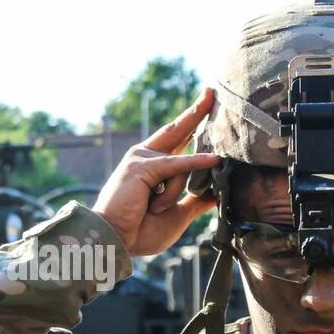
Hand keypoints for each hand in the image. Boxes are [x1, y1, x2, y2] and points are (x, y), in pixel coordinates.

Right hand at [93, 90, 219, 256]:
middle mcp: (146, 156)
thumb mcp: (177, 215)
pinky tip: (215, 159)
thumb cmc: (139, 230)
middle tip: (211, 91)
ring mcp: (142, 159)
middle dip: (196, 111)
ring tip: (152, 210)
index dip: (193, 122)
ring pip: (182, 166)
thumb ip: (195, 201)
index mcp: (152, 166)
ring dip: (173, 194)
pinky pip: (177, 166)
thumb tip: (218, 195)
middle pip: (177, 130)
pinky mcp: (142, 167)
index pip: (178, 140)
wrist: (114, 241)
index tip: (207, 104)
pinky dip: (195, 163)